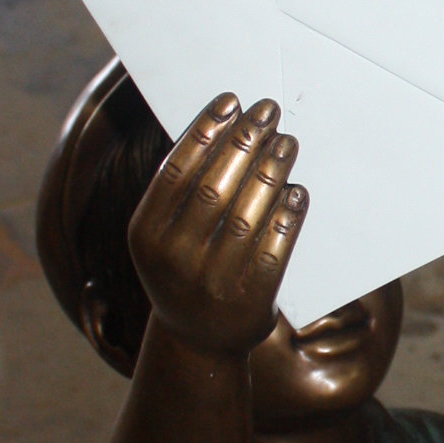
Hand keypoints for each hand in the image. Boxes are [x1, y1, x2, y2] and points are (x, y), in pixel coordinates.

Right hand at [125, 94, 305, 362]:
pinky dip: (288, 218)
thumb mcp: (164, 234)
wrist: (197, 340)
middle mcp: (173, 259)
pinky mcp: (249, 302)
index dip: (205, 132)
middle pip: (213, 189)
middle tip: (268, 111)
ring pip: (247, 217)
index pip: (176, 172)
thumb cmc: (184, 268)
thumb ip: (182, 190)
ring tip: (287, 143)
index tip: (230, 102)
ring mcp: (211, 283)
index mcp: (145, 235)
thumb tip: (222, 126)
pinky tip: (298, 192)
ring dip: (271, 173)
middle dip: (244, 143)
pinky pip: (274, 251)